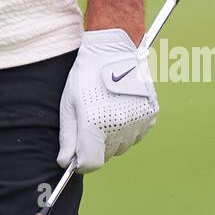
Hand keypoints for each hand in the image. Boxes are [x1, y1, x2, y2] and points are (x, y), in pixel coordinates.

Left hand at [57, 27, 158, 172]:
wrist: (114, 51)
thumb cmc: (87, 75)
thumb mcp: (69, 103)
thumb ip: (68, 136)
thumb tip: (64, 162)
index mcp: (95, 124)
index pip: (91, 164)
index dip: (81, 162)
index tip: (76, 154)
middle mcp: (119, 127)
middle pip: (106, 156)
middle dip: (95, 147)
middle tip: (90, 121)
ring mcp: (137, 123)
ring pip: (121, 147)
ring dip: (112, 138)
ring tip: (106, 111)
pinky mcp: (150, 116)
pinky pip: (136, 136)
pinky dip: (127, 129)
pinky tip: (120, 109)